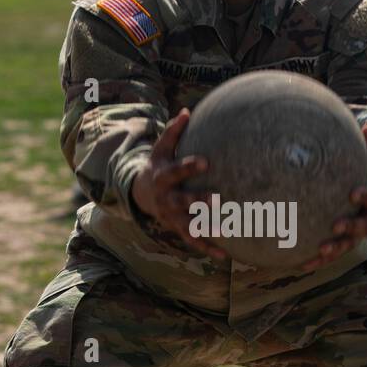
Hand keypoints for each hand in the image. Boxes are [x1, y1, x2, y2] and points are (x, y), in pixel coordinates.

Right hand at [130, 108, 227, 260]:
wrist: (141, 193)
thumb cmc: (158, 166)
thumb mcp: (160, 149)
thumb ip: (173, 131)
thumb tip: (186, 111)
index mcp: (163, 177)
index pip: (176, 171)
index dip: (190, 167)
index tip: (207, 162)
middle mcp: (166, 199)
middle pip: (182, 201)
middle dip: (198, 202)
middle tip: (218, 200)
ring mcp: (172, 217)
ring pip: (189, 225)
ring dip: (205, 229)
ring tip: (225, 231)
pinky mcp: (178, 229)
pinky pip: (193, 242)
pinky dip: (208, 249)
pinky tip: (226, 256)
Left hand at [297, 125, 366, 271]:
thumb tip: (366, 125)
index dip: (365, 196)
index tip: (352, 194)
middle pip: (362, 226)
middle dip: (349, 227)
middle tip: (336, 226)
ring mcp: (357, 235)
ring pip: (347, 245)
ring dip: (335, 249)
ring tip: (321, 250)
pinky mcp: (344, 245)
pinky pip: (330, 255)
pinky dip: (317, 261)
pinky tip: (301, 265)